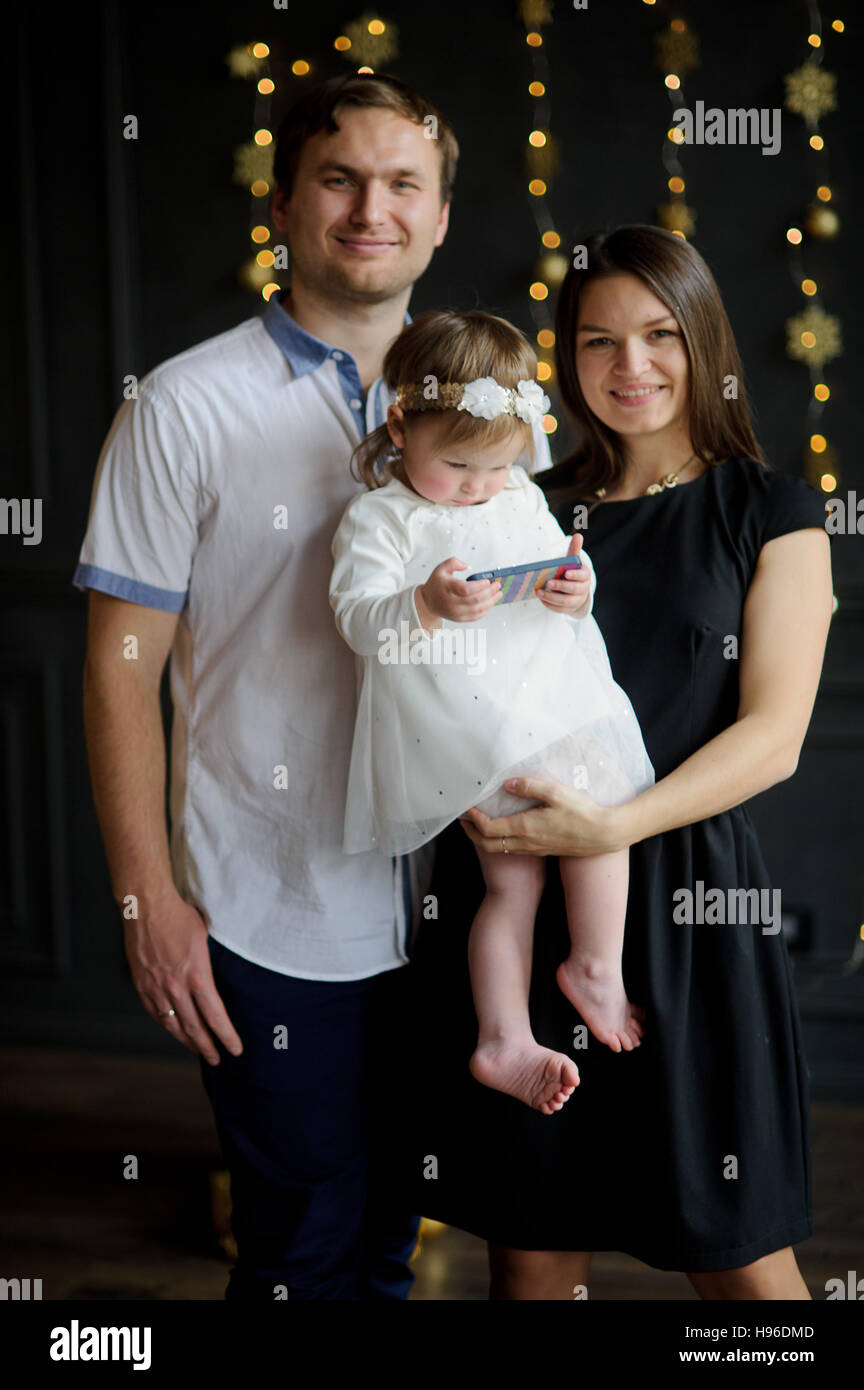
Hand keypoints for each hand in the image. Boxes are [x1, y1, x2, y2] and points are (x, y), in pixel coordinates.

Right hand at [124, 891, 242, 1064]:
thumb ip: (209, 964)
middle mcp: (175, 986)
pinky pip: (155, 1013)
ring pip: (172, 1024)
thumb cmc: (179, 916)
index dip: (226, 1036)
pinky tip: (173, 1029)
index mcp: (196, 975)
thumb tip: (217, 979)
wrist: (146, 907)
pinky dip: (166, 1025)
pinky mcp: (141, 984)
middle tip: (217, 1060)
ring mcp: (156, 987)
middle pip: (193, 1027)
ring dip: (187, 1041)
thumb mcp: (206, 939)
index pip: (214, 1015)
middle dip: (207, 1047)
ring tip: (198, 1049)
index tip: (235, 1049)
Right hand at [416, 556, 501, 625]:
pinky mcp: (460, 619)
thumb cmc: (437, 585)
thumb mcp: (441, 568)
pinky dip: (486, 610)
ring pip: (478, 609)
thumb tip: (466, 566)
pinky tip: (491, 603)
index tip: (487, 581)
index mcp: (447, 588)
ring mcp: (455, 612)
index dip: (479, 586)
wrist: (428, 602)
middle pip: (475, 600)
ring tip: (498, 594)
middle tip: (497, 585)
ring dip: (491, 602)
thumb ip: (453, 562)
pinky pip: (476, 616)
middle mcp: (451, 602)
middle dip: (490, 592)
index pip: (466, 589)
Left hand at [459, 776, 629, 857]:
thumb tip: (507, 783)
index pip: (489, 827)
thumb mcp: (556, 793)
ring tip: (477, 826)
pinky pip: (513, 850)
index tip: (467, 808)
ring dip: (484, 839)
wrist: (604, 834)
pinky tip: (503, 831)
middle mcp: (526, 842)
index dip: (474, 819)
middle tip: (463, 821)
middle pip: (488, 844)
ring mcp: (534, 848)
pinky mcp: (543, 850)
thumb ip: (530, 787)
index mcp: (525, 827)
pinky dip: (499, 841)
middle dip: (471, 833)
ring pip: (500, 849)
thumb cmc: (582, 812)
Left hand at [536, 533, 590, 615]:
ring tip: (539, 592)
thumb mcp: (573, 562)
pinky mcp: (569, 609)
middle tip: (548, 583)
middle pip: (573, 590)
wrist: (575, 591)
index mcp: (585, 576)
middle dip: (560, 586)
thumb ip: (574, 550)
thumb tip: (578, 536)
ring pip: (565, 602)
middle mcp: (583, 589)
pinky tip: (541, 598)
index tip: (566, 573)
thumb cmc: (572, 572)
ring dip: (551, 597)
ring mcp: (576, 601)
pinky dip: (549, 604)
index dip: (575, 575)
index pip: (583, 576)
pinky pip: (559, 609)